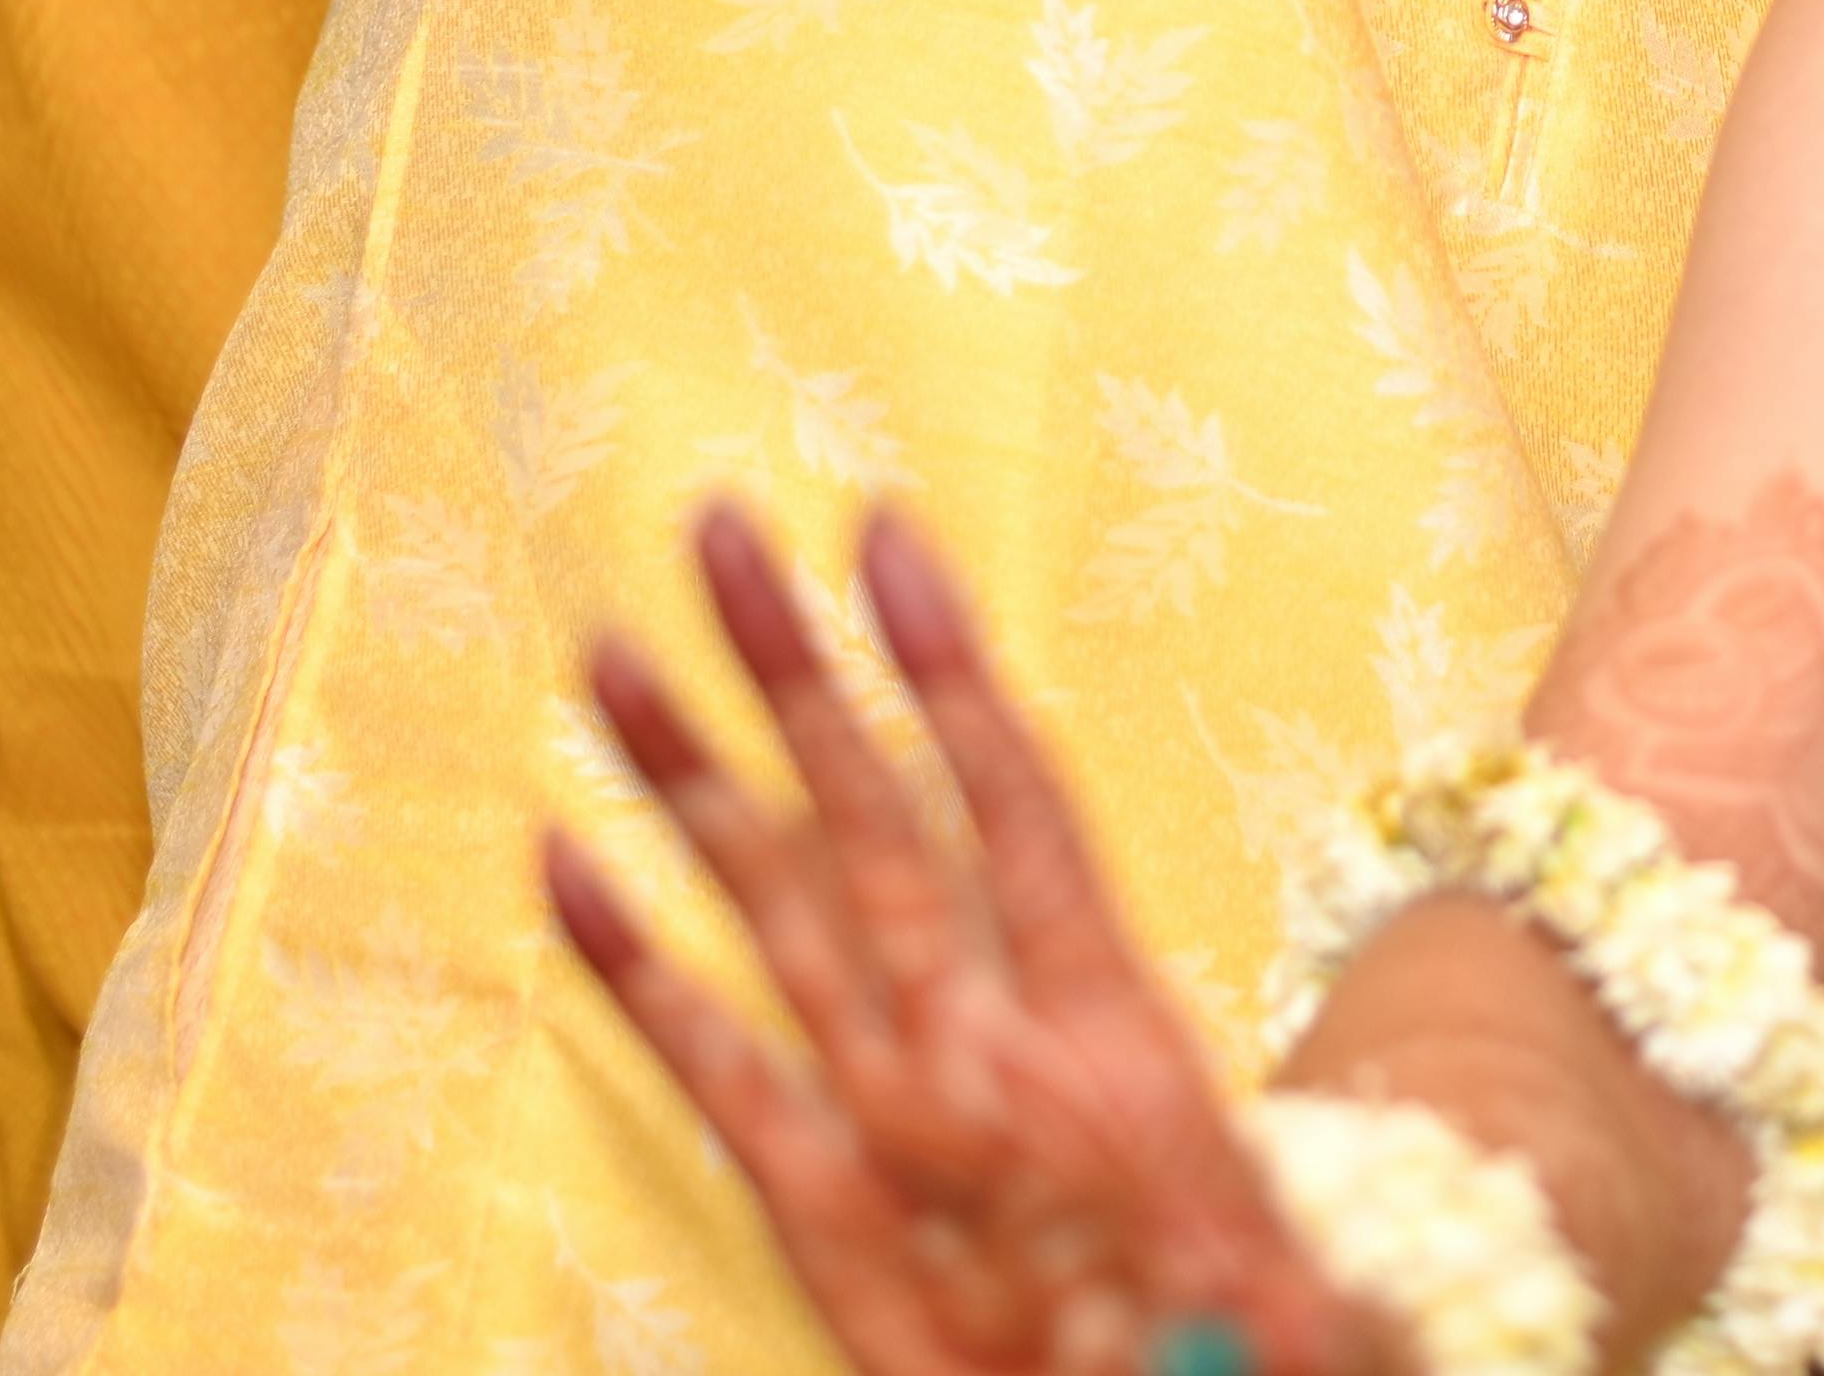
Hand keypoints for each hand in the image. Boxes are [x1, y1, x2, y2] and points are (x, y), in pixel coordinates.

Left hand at [547, 505, 1388, 1375]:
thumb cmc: (1248, 1353)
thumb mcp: (1259, 1211)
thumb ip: (1155, 1090)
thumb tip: (1089, 999)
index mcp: (1121, 1043)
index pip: (1018, 805)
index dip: (945, 666)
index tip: (886, 537)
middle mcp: (994, 1070)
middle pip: (873, 828)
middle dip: (794, 670)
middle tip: (715, 529)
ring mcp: (895, 1149)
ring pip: (778, 921)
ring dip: (690, 778)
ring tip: (617, 652)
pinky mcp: (825, 1236)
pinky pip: (712, 1080)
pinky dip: (632, 971)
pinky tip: (563, 866)